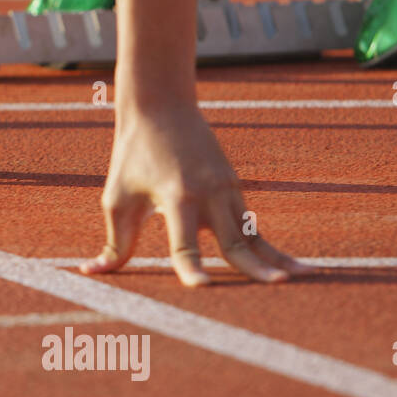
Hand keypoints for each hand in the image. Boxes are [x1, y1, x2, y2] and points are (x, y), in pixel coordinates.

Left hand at [82, 102, 312, 286]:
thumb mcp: (117, 199)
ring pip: (253, 235)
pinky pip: (253, 227)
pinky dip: (273, 249)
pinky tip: (298, 270)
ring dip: (277, 260)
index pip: (184, 242)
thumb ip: (114, 242)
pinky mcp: (234, 190)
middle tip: (276, 288)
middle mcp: (209, 195)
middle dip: (253, 267)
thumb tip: (91, 273)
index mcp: (177, 197)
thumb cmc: (132, 156)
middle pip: (233, 241)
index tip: (200, 288)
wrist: (161, 108)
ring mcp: (227, 191)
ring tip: (305, 281)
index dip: (190, 266)